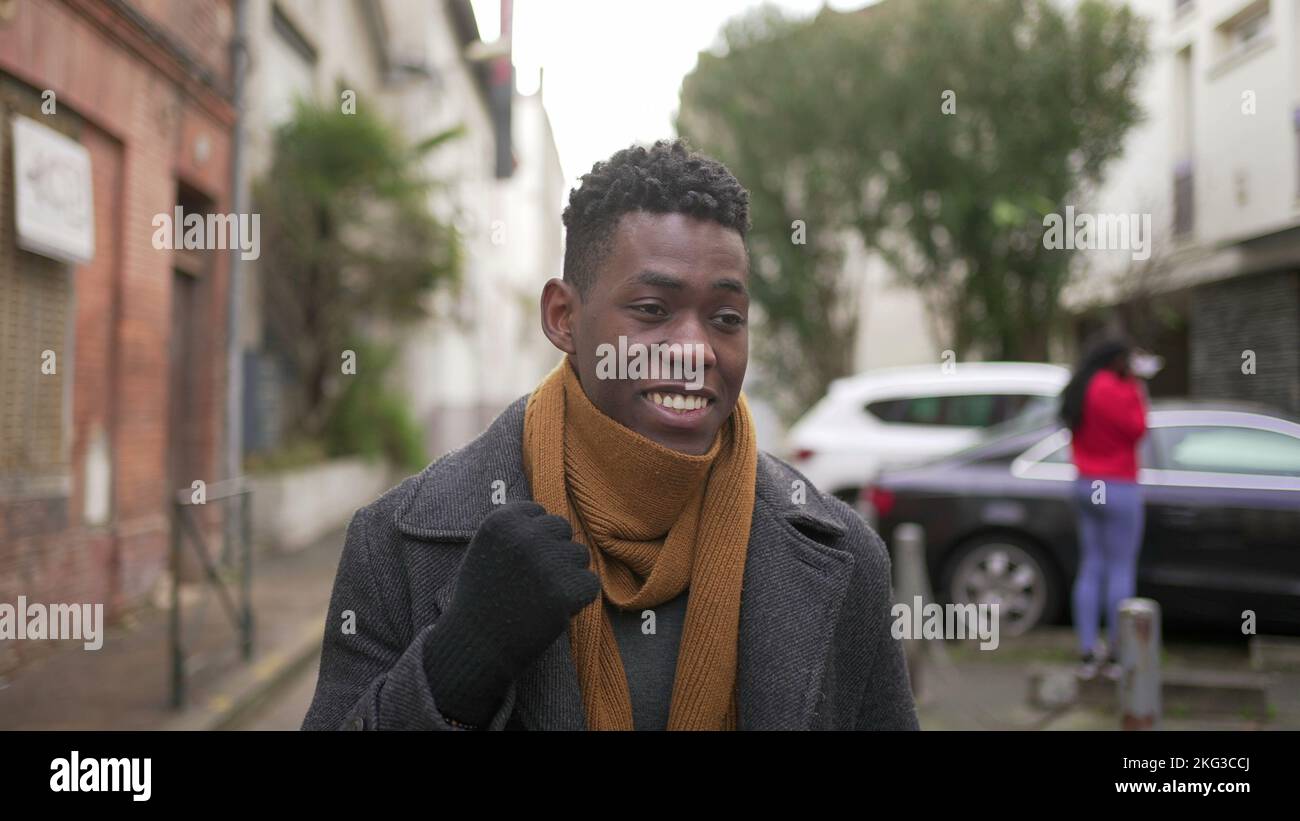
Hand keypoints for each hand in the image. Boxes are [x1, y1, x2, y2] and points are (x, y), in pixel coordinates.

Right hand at [423, 502, 599, 724]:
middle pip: (562, 528)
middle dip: (554, 551)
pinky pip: (590, 583)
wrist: (477, 643)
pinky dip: (578, 598)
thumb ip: (516, 529)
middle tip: (534, 580)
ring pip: (580, 555)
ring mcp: (548, 562)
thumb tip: (551, 520)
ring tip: (541, 595)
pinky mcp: (566, 590)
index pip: (538, 512)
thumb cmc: (482, 597)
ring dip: (567, 573)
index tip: (519, 561)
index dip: (533, 538)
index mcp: (503, 520)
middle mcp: (526, 535)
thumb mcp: (486, 549)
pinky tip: (553, 609)